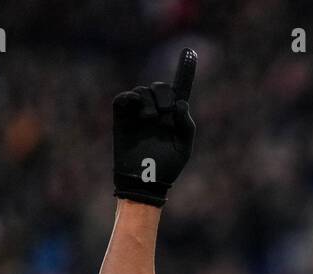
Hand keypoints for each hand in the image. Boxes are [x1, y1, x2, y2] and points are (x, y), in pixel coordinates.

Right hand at [112, 48, 197, 206]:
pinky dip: (129, 97)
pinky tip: (136, 106)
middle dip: (163, 94)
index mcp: (172, 116)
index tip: (190, 51)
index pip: (179, 89)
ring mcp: (137, 113)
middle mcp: (155, 111)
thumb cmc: (166, 168)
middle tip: (163, 113)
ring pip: (142, 90)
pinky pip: (122, 98)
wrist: (144, 182)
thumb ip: (186, 125)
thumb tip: (179, 103)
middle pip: (159, 87)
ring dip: (148, 102)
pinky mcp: (121, 118)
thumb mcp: (183, 148)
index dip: (185, 70)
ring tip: (150, 120)